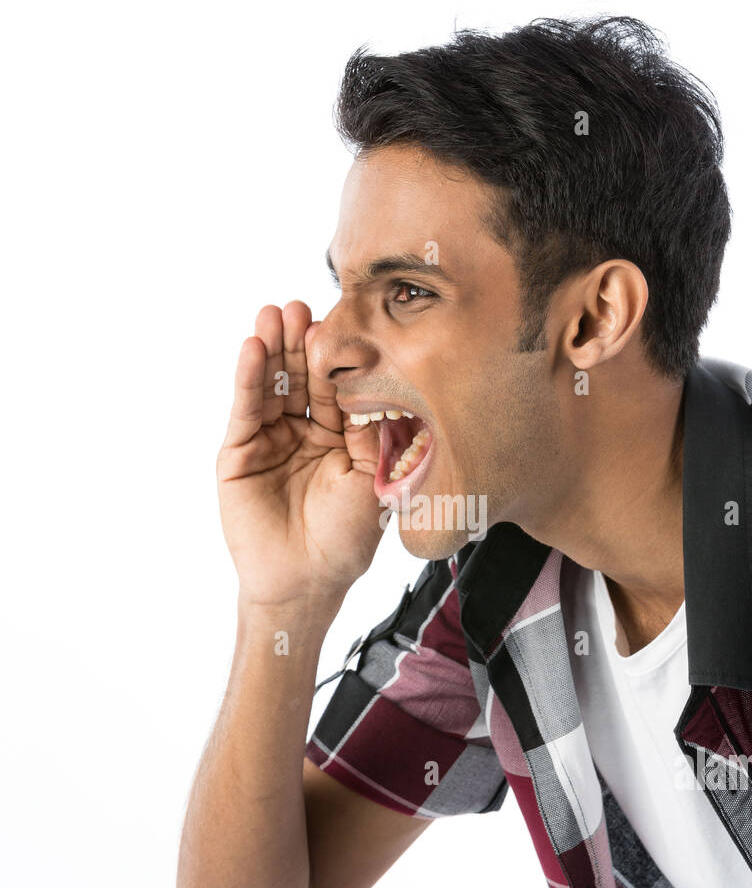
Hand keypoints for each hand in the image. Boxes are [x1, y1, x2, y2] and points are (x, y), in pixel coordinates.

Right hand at [217, 301, 384, 607]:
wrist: (307, 581)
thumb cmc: (346, 539)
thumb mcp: (371, 477)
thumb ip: (370, 428)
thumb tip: (376, 376)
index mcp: (338, 435)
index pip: (335, 385)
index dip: (336, 356)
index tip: (340, 321)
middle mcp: (302, 431)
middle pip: (300, 376)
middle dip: (300, 342)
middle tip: (301, 306)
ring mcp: (269, 439)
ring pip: (270, 385)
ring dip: (271, 349)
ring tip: (273, 315)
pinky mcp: (239, 452)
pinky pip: (245, 408)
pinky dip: (248, 377)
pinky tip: (252, 347)